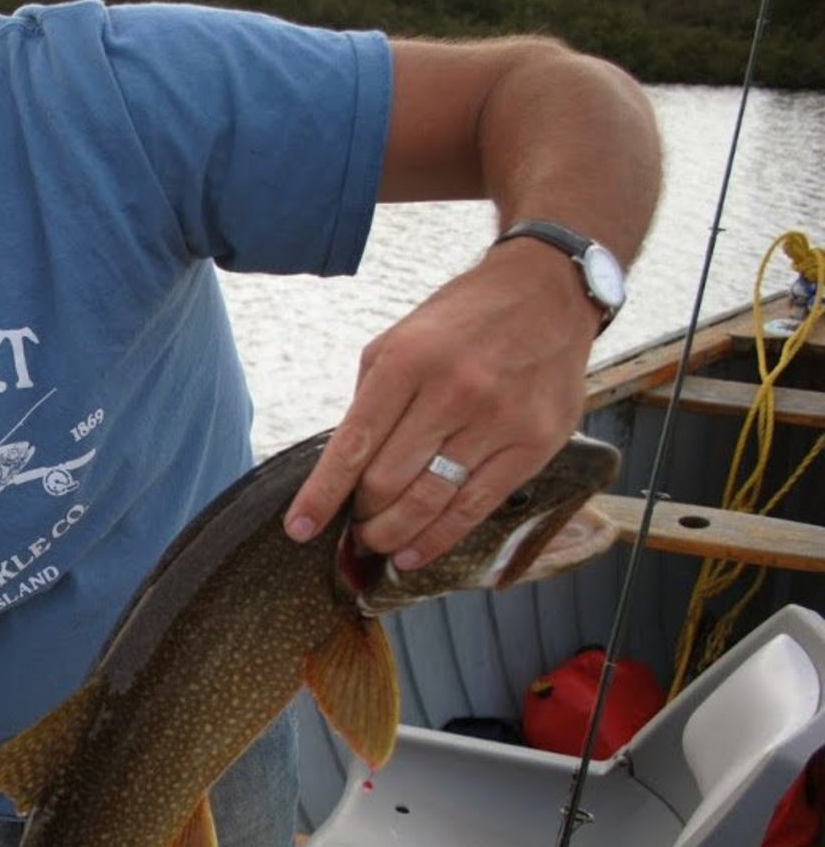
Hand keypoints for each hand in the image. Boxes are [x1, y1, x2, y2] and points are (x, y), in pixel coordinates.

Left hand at [282, 238, 598, 568]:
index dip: (322, 494)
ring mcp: (497, 421)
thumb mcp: (399, 339)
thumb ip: (370, 399)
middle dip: (360, 515)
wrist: (547, 292)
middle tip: (351, 527)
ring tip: (376, 544)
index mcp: (408, 363)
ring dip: (393, 535)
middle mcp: (453, 393)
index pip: (353, 444)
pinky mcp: (534, 445)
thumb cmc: (462, 319)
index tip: (300, 527)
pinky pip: (476, 507)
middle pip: (388, 481)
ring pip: (429, 501)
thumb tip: (345, 464)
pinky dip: (438, 539)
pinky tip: (413, 553)